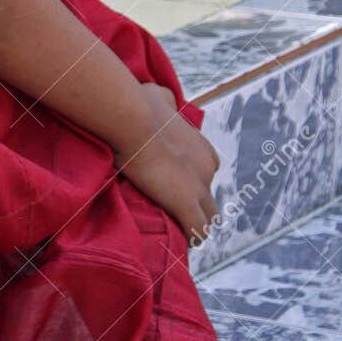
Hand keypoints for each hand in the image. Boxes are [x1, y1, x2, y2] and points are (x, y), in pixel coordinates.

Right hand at [113, 85, 219, 244]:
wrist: (132, 119)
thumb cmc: (140, 105)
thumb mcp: (159, 96)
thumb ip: (166, 101)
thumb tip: (163, 100)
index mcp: (202, 148)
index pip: (206, 172)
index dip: (191, 182)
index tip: (173, 186)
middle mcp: (207, 169)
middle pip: (209, 199)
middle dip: (195, 207)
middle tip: (170, 213)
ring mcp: (198, 188)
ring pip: (208, 219)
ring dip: (194, 226)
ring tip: (175, 234)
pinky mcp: (185, 204)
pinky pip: (196, 231)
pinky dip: (189, 238)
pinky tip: (178, 244)